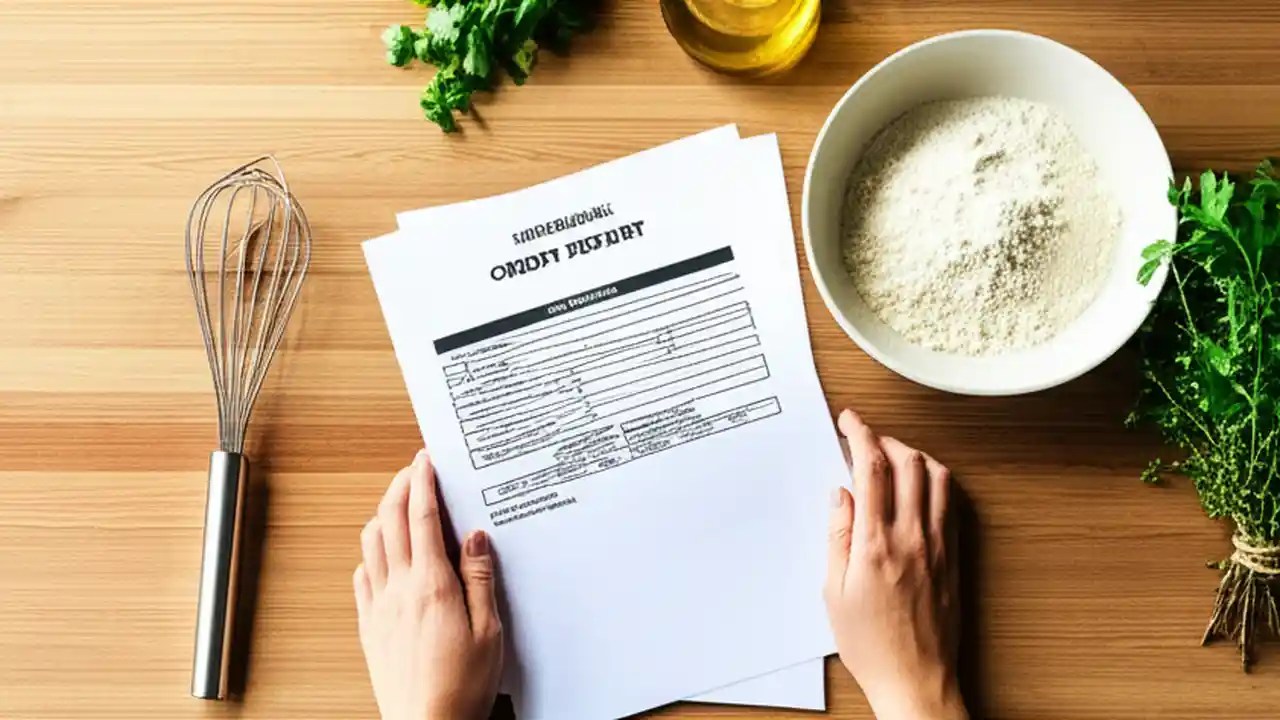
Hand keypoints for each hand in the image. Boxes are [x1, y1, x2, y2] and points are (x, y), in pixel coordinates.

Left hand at [354, 450, 502, 719]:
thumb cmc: (461, 687)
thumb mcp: (489, 631)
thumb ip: (480, 579)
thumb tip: (475, 537)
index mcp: (432, 586)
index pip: (422, 518)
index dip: (423, 482)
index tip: (426, 460)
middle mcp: (398, 590)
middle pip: (390, 521)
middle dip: (399, 487)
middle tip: (413, 470)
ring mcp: (378, 607)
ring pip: (370, 544)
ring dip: (382, 514)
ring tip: (399, 504)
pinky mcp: (369, 627)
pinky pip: (362, 577)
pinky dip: (370, 553)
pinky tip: (382, 555)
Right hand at [825, 410, 965, 719]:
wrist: (915, 681)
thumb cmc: (871, 646)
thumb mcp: (834, 592)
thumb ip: (838, 537)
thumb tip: (841, 496)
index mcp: (875, 544)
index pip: (871, 468)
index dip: (860, 434)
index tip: (849, 421)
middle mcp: (911, 537)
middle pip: (908, 461)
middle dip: (886, 439)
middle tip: (867, 439)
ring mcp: (938, 546)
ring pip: (937, 477)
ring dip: (915, 456)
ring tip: (895, 459)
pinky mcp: (955, 558)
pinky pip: (951, 505)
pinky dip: (936, 483)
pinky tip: (921, 488)